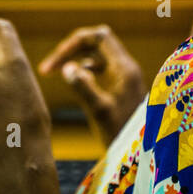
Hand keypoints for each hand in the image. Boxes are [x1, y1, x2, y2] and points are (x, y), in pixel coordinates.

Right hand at [39, 25, 148, 145]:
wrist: (143, 156)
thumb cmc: (123, 136)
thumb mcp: (100, 112)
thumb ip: (83, 87)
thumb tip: (67, 67)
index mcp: (124, 68)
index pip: (97, 37)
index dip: (72, 44)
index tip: (53, 66)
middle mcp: (126, 68)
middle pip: (96, 42)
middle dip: (71, 49)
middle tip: (49, 68)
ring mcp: (124, 78)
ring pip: (97, 56)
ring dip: (76, 59)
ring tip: (56, 73)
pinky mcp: (121, 88)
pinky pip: (100, 69)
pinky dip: (84, 71)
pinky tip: (76, 83)